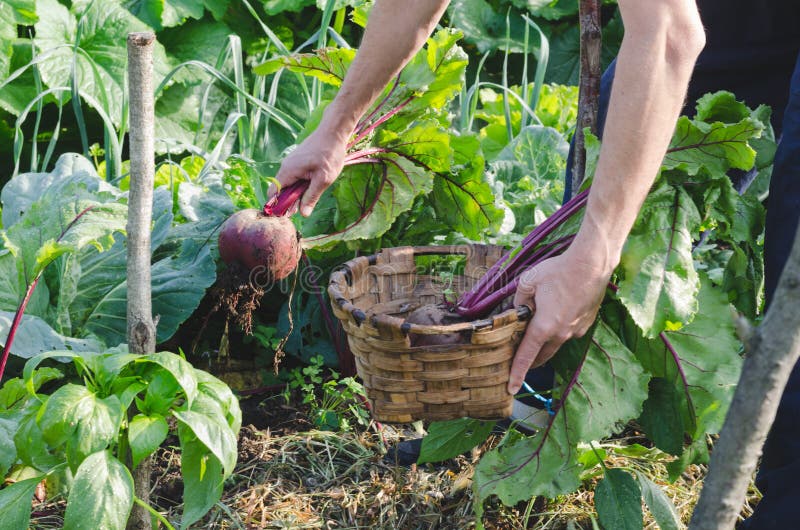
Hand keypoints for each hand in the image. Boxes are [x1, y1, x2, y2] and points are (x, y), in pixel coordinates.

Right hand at [274, 126, 348, 216]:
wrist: (334, 132)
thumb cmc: (329, 154)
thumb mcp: (323, 180)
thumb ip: (311, 197)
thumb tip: (303, 214)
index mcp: (288, 171)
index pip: (273, 192)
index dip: (276, 205)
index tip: (285, 216)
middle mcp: (286, 166)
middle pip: (281, 190)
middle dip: (289, 201)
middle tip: (300, 211)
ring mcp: (292, 163)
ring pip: (289, 183)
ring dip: (297, 193)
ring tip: (308, 200)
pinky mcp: (298, 161)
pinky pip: (295, 176)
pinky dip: (300, 185)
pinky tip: (311, 187)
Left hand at [508, 247, 612, 393]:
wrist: (592, 263)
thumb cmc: (558, 270)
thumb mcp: (528, 282)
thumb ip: (518, 300)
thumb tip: (517, 311)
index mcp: (544, 326)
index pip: (526, 356)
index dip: (516, 373)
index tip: (510, 388)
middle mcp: (562, 333)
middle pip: (542, 356)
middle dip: (530, 362)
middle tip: (517, 363)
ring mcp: (576, 330)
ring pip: (556, 344)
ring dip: (544, 344)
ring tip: (534, 335)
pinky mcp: (586, 323)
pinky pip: (568, 333)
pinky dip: (558, 330)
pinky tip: (555, 314)